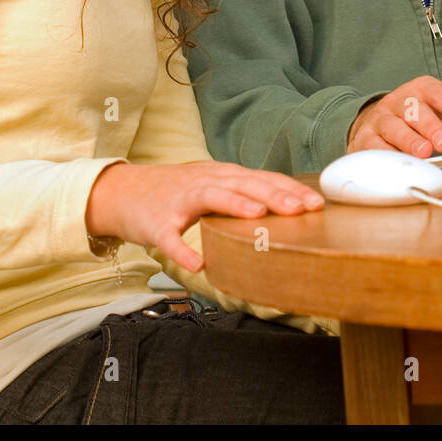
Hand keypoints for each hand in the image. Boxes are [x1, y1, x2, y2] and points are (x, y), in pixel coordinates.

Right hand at [85, 161, 323, 274]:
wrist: (123, 193)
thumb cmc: (177, 192)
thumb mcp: (214, 186)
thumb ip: (244, 193)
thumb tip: (288, 206)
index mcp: (223, 175)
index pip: (263, 179)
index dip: (290, 189)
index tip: (318, 202)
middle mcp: (205, 182)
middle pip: (244, 183)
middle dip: (274, 194)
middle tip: (301, 209)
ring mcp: (180, 201)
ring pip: (211, 198)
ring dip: (235, 205)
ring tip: (258, 216)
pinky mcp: (156, 223)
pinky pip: (169, 239)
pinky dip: (182, 251)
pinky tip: (197, 264)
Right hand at [347, 76, 441, 156]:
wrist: (377, 120)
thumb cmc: (420, 115)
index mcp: (423, 90)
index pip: (439, 94)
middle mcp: (401, 101)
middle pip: (415, 110)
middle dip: (430, 126)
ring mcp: (382, 120)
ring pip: (393, 127)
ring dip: (407, 140)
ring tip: (423, 153)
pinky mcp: (365, 139)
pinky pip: (372, 146)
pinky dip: (382, 155)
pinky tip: (394, 162)